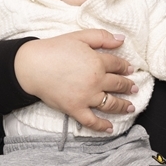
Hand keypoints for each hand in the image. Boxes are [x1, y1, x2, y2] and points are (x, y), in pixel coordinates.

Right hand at [14, 30, 138, 132]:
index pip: (117, 65)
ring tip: (130, 107)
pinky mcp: (75, 109)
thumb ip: (101, 37)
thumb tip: (121, 40)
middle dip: (128, 86)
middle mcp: (96, 81)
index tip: (130, 70)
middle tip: (134, 88)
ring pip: (110, 103)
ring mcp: (86, 97)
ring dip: (123, 106)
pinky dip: (102, 126)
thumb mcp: (79, 36)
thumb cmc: (54, 49)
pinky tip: (110, 128)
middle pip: (118, 84)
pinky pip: (92, 121)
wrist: (32, 66)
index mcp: (97, 62)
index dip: (125, 67)